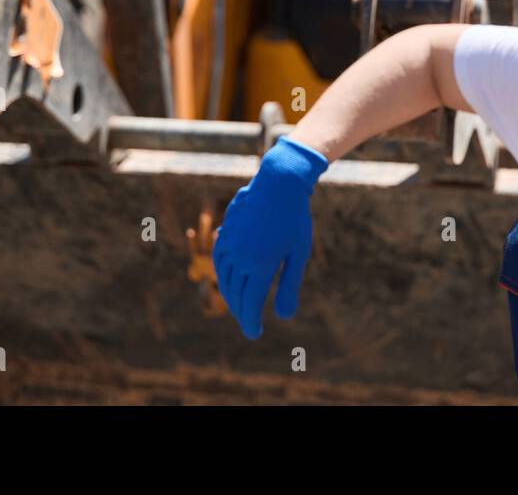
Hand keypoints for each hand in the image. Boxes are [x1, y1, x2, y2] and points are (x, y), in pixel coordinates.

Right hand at [212, 135, 329, 338]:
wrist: (279, 183)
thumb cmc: (294, 220)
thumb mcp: (298, 254)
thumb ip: (288, 286)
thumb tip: (284, 316)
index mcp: (260, 264)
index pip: (250, 304)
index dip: (250, 322)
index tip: (254, 333)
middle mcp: (241, 257)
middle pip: (236, 294)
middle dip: (242, 312)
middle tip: (250, 322)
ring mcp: (230, 244)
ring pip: (224, 279)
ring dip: (231, 295)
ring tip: (241, 305)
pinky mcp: (225, 233)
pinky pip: (219, 261)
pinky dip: (223, 276)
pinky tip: (230, 280)